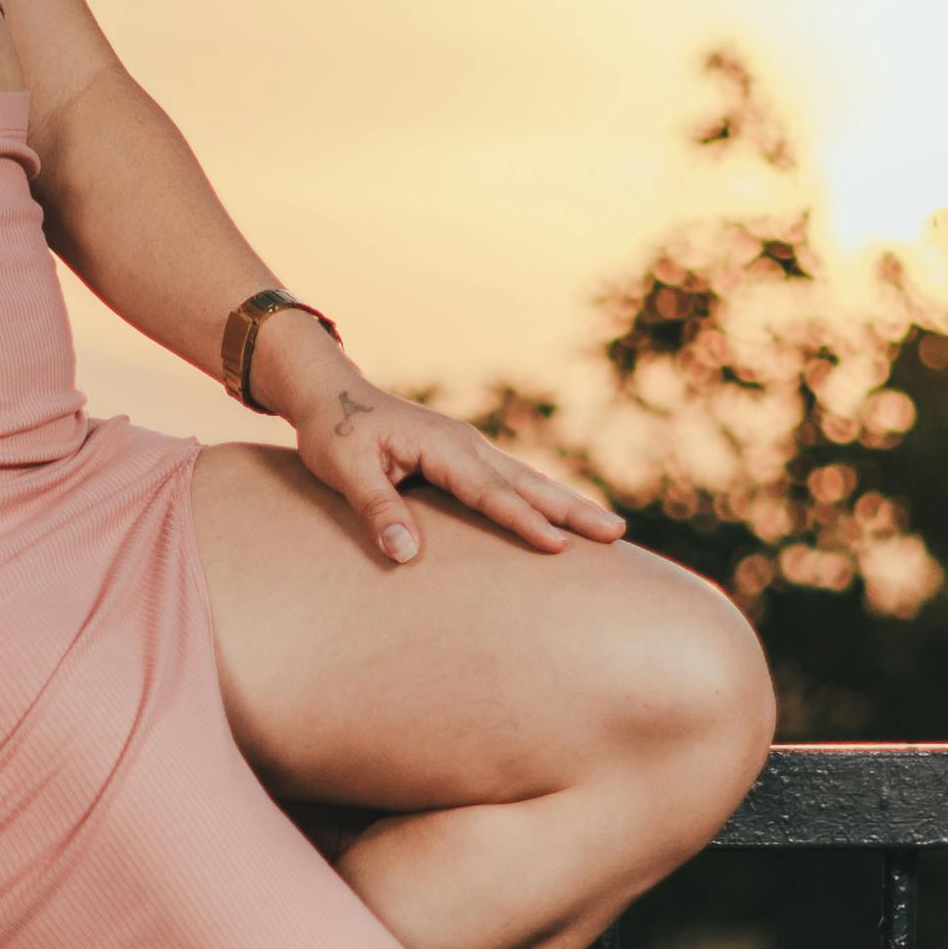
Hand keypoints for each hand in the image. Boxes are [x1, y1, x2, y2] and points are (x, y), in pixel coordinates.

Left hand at [263, 340, 627, 568]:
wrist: (330, 393)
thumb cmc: (334, 432)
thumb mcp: (345, 471)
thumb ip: (377, 510)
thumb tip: (406, 555)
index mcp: (443, 446)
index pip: (490, 492)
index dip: (523, 521)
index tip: (558, 546)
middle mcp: (467, 444)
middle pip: (527, 483)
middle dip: (573, 510)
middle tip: (617, 535)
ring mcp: (471, 448)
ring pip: (529, 480)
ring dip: (570, 504)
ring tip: (613, 529)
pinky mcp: (467, 456)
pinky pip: (515, 480)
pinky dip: (546, 498)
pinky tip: (566, 515)